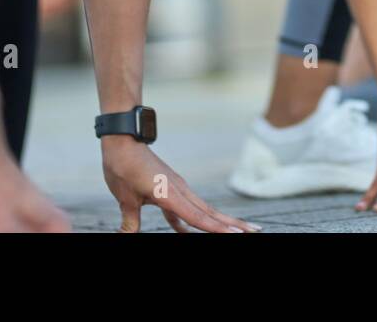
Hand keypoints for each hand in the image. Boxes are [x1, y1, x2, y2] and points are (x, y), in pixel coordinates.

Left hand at [102, 137, 258, 232]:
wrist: (124, 140)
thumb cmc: (123, 167)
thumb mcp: (124, 197)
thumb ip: (130, 220)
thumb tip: (127, 236)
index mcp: (169, 194)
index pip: (198, 217)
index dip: (217, 228)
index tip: (237, 234)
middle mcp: (179, 190)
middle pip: (210, 212)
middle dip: (232, 223)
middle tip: (254, 231)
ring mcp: (177, 187)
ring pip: (203, 208)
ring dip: (219, 220)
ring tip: (236, 230)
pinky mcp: (171, 186)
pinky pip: (187, 206)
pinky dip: (192, 219)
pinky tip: (188, 232)